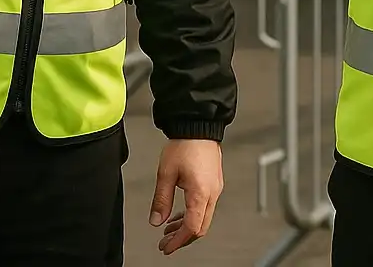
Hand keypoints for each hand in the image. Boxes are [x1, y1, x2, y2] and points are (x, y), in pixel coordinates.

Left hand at [148, 139, 222, 255]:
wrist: (198, 124)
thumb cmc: (185, 144)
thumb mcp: (166, 173)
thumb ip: (161, 200)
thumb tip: (156, 220)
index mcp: (201, 193)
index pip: (191, 228)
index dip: (178, 241)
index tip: (166, 247)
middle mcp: (212, 193)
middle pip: (201, 227)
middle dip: (183, 238)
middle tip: (166, 242)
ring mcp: (216, 187)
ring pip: (204, 217)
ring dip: (187, 226)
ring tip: (170, 228)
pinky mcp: (215, 181)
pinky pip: (206, 206)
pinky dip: (193, 214)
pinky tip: (180, 212)